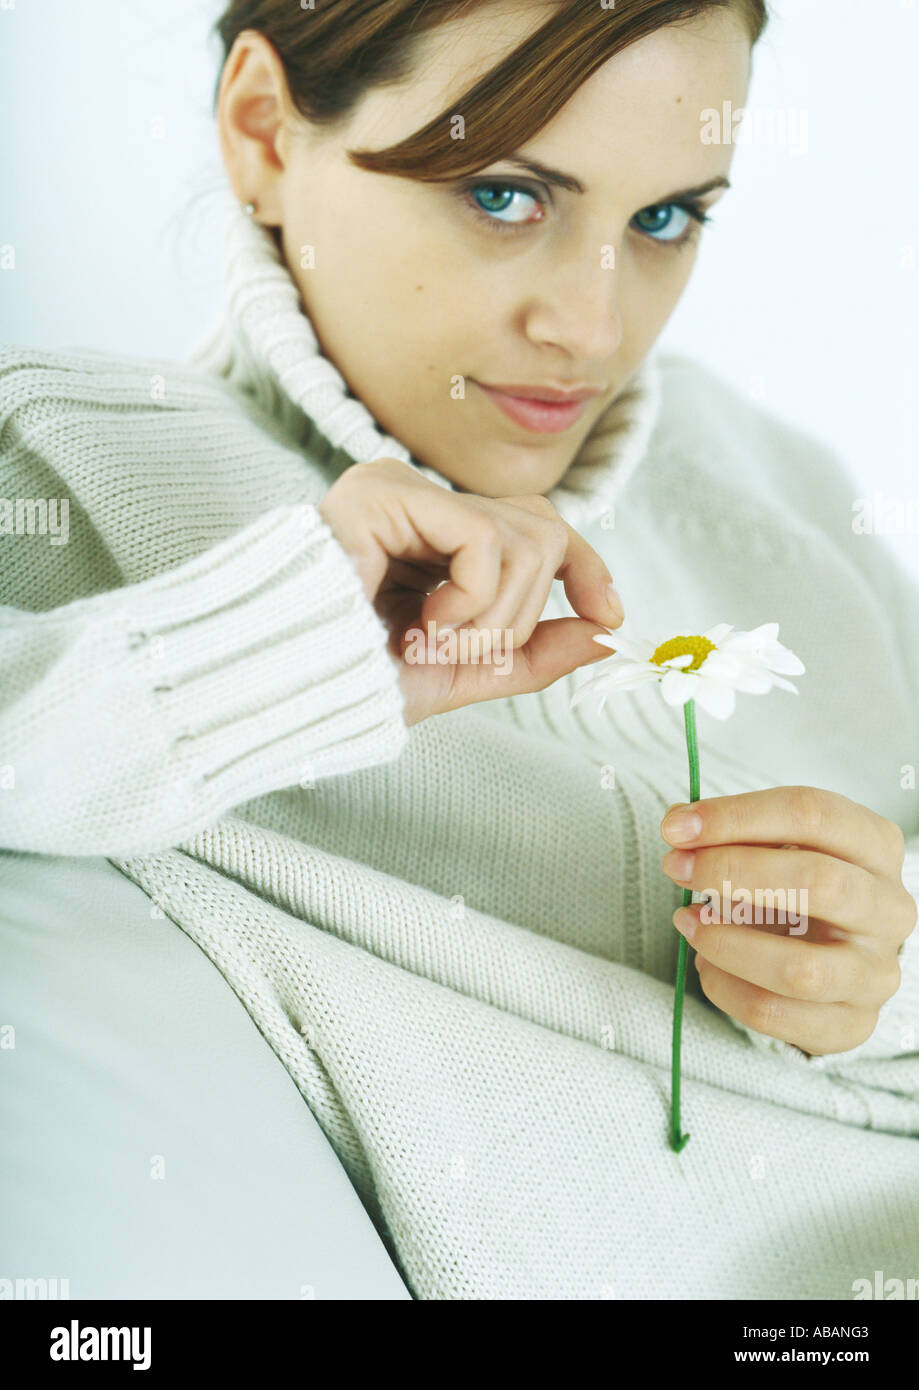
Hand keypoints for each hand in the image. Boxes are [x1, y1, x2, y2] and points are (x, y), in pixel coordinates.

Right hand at [318, 457, 623, 726]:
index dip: (585, 565)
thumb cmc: (354, 680)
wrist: (285, 691)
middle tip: (463, 651)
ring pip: (527, 537)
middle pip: (543, 530)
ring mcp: (400, 487)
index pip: (535, 524)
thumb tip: (606, 631)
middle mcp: (420, 500)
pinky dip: (472, 599)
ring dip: (497, 615)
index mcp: (433, 537)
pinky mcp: (382, 491)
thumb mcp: (462, 671)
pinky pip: (485, 540)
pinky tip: (421, 622)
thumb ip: (532, 651)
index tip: (611, 615)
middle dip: (526, 611)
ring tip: (431, 640)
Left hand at [658, 785, 916, 1055]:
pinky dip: (725, 986)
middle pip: (820, 882)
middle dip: (733, 871)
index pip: (813, 815)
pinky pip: (776, 1013)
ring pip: (800, 968)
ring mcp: (876, 972)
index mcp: (875, 846)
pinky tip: (704, 962)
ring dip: (725, 941)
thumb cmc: (795, 887)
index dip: (738, 817)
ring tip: (685, 920)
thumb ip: (732, 833)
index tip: (676, 826)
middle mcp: (890, 909)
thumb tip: (680, 826)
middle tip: (677, 867)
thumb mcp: (774, 847)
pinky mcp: (853, 1023)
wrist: (829, 957)